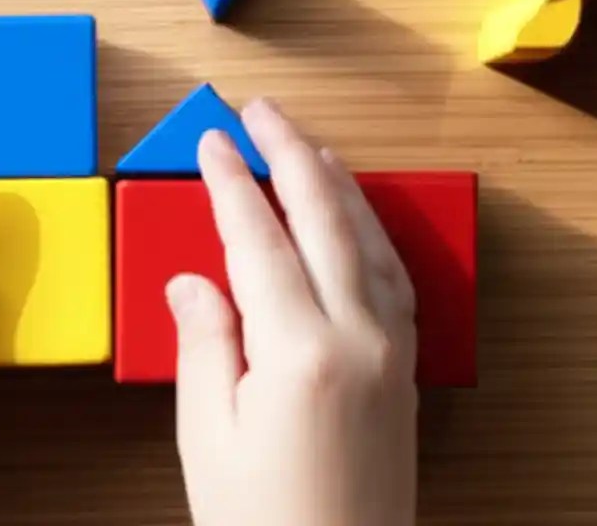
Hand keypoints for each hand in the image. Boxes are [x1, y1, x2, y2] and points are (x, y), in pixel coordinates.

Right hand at [170, 101, 417, 525]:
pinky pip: (393, 277)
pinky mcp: (404, 370)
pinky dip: (371, 232)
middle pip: (324, 218)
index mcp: (297, 351)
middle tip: (260, 111)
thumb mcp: (207, 435)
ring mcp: (391, 351)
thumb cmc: (261, 521)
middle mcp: (357, 337)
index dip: (232, 182)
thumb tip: (192, 281)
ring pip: (368, 239)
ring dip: (336, 183)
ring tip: (307, 145)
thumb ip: (204, 344)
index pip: (258, 239)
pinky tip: (353, 217)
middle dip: (290, 154)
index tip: (213, 140)